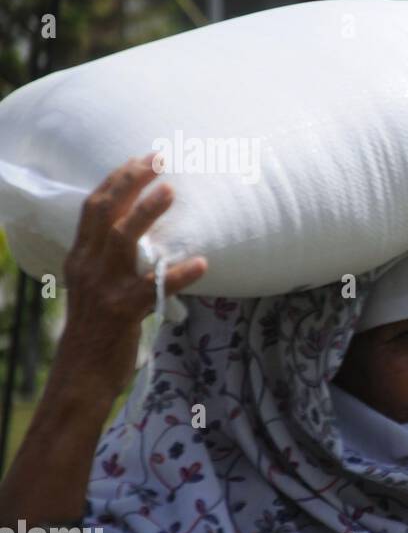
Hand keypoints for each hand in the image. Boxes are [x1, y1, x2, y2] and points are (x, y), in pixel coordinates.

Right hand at [56, 155, 207, 397]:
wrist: (81, 375)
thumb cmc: (97, 331)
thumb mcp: (94, 288)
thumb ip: (111, 262)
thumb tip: (144, 236)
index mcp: (80, 258)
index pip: (93, 207)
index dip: (117, 179)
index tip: (142, 157)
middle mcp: (88, 267)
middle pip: (105, 212)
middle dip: (130, 181)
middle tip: (159, 158)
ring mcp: (104, 289)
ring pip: (123, 241)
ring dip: (147, 213)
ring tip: (171, 191)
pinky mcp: (123, 312)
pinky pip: (153, 288)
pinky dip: (178, 275)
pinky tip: (201, 263)